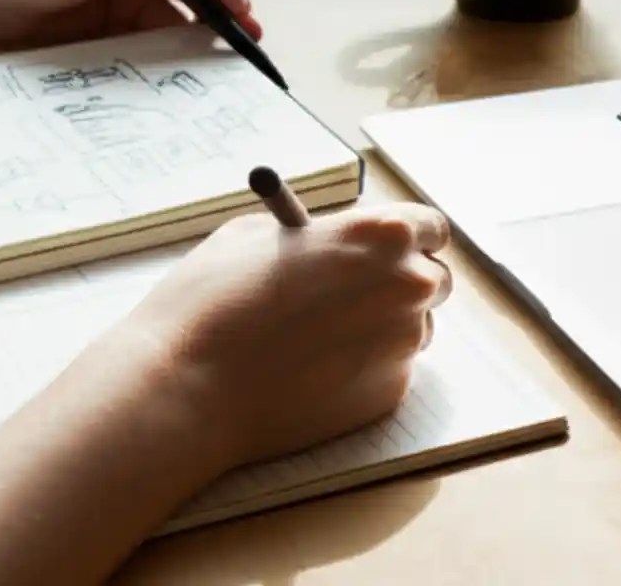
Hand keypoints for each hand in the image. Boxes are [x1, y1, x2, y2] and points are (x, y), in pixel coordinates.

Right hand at [97, 203, 452, 470]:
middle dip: (400, 285)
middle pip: (433, 280)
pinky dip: (360, 371)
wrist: (187, 387)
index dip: (408, 239)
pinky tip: (308, 374)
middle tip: (356, 295)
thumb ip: (316, 236)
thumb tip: (336, 243)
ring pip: (412, 330)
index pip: (432, 228)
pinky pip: (387, 371)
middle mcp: (409, 286)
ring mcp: (405, 343)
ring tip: (315, 339)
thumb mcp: (256, 235)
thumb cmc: (212, 302)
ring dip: (380, 330)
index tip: (389, 249)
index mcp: (383, 234)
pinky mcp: (392, 393)